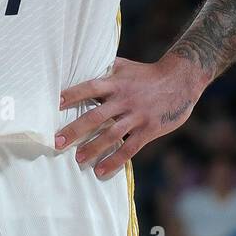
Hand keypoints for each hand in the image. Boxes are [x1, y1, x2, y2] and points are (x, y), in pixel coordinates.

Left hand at [56, 56, 203, 177]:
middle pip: (96, 116)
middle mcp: (124, 100)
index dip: (73, 94)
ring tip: (78, 159)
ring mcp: (137, 116)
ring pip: (112, 135)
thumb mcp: (124, 66)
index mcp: (116, 83)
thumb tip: (79, 65)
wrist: (180, 79)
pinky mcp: (149, 130)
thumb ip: (104, 69)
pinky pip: (130, 148)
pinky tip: (101, 171)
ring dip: (93, 148)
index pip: (90, 88)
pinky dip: (115, 161)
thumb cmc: (146, 73)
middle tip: (57, 142)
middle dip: (76, 129)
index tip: (54, 103)